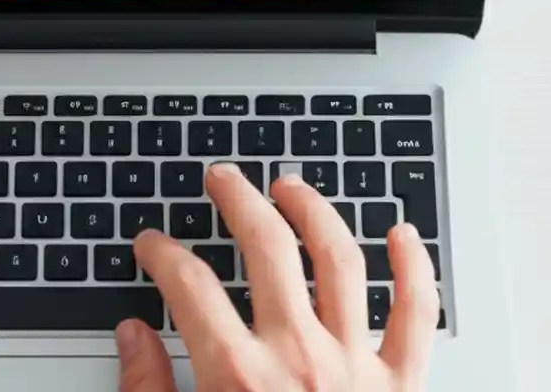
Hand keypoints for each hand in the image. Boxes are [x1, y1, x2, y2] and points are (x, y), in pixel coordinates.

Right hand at [117, 164, 440, 391]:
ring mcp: (356, 367)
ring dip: (313, 212)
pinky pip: (418, 315)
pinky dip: (415, 268)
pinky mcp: (403, 386)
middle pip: (266, 248)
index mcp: (238, 378)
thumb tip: (132, 336)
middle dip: (237, 201)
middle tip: (222, 179)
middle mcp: (300, 359)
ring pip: (339, 260)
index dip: (161, 253)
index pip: (188, 285)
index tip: (152, 245)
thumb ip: (149, 391)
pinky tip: (402, 233)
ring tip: (290, 187)